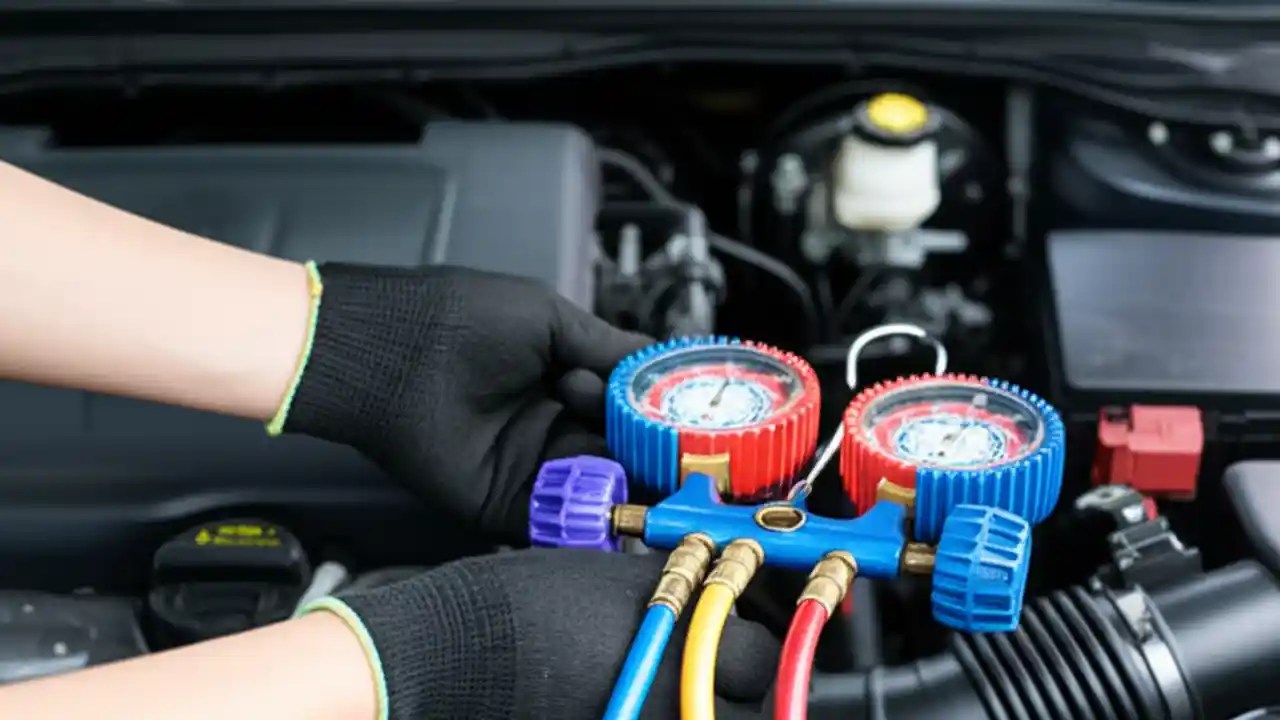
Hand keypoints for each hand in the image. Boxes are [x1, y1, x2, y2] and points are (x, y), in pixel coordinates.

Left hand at [283, 264, 649, 538]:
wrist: (391, 351)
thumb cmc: (461, 319)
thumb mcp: (551, 321)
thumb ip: (609, 350)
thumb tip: (661, 363)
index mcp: (559, 382)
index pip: (622, 409)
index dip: (655, 419)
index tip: (687, 426)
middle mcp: (545, 426)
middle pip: (614, 452)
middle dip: (647, 457)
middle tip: (680, 462)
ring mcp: (525, 466)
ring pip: (593, 485)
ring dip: (623, 482)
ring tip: (652, 477)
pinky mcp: (499, 502)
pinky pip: (553, 518)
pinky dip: (587, 517)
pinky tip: (617, 504)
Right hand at [312, 549, 777, 719]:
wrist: (445, 651)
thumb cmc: (517, 605)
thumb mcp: (613, 575)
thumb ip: (682, 587)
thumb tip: (726, 588)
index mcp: (674, 651)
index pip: (763, 660)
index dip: (758, 643)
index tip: (751, 631)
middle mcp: (666, 705)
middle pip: (746, 710)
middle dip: (737, 687)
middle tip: (723, 665)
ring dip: (702, 705)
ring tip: (677, 681)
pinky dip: (661, 714)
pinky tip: (636, 694)